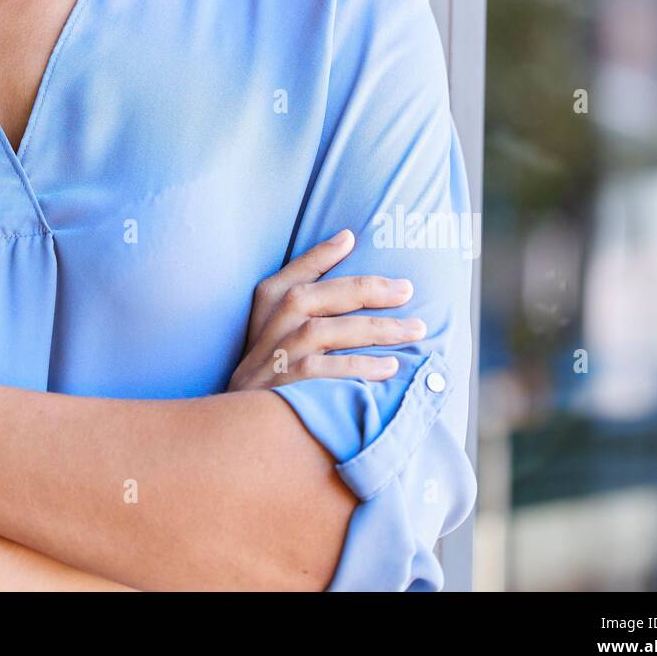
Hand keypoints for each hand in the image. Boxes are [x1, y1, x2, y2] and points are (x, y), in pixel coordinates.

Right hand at [226, 230, 423, 391]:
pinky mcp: (287, 386)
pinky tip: (390, 367)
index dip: (324, 253)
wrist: (241, 419)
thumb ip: (307, 278)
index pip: (298, 269)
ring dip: (376, 329)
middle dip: (367, 290)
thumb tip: (347, 236)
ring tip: (415, 330)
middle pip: (319, 296)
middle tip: (407, 289)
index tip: (353, 237)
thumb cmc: (272, 359)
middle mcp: (273, 323)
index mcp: (269, 300)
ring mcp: (279, 355)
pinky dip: (359, 368)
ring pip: (328, 332)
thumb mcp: (276, 316)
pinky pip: (327, 373)